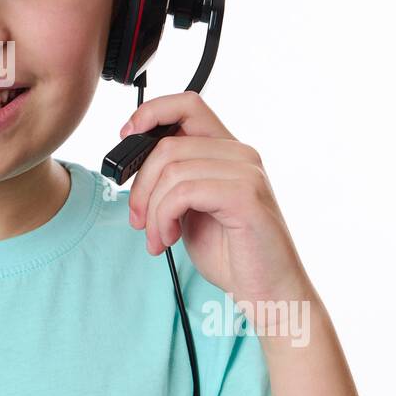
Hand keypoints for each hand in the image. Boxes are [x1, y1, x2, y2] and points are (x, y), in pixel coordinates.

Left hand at [118, 90, 306, 305]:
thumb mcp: (192, 208)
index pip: (188, 104)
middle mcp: (241, 154)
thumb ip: (174, 181)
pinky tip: (170, 238)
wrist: (269, 292)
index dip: (151, 113)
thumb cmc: (232, 252)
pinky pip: (184, 191)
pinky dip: (164, 217)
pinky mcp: (245, 196)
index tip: (126, 137)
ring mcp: (247, 173)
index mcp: (228, 151)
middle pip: (167, 143)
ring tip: (157, 238)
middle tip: (138, 219)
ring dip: (152, 209)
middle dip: (140, 184)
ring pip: (172, 169)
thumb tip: (133, 163)